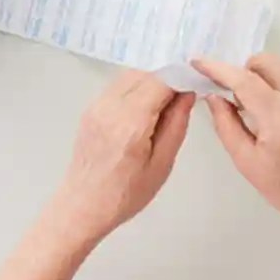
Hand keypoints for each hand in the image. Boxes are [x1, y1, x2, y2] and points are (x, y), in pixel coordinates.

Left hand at [52, 70, 196, 244]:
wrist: (83, 205)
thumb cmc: (126, 194)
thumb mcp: (162, 163)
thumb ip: (176, 124)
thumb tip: (187, 94)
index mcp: (130, 123)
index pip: (161, 81)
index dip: (181, 78)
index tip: (197, 84)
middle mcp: (109, 107)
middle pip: (144, 74)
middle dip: (167, 80)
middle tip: (182, 100)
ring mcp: (96, 106)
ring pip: (129, 77)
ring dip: (150, 83)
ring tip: (164, 108)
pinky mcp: (89, 110)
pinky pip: (116, 88)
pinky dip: (134, 90)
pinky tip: (143, 112)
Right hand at [193, 53, 279, 279]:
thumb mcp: (246, 162)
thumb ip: (226, 125)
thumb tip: (213, 97)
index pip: (245, 81)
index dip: (218, 69)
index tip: (198, 63)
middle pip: (266, 62)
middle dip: (241, 68)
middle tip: (227, 91)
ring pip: (278, 67)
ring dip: (256, 75)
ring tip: (244, 103)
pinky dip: (269, 84)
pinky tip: (261, 110)